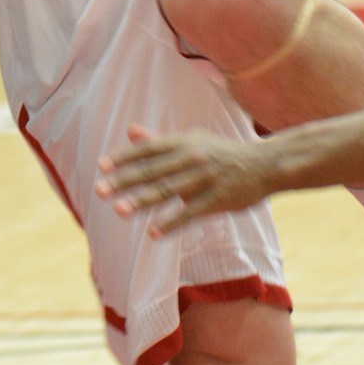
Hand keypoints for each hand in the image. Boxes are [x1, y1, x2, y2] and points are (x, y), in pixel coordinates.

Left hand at [96, 124, 275, 234]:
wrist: (263, 164)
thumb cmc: (220, 152)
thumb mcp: (191, 140)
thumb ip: (158, 140)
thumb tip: (129, 130)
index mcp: (182, 142)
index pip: (147, 149)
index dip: (124, 158)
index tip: (101, 167)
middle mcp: (191, 157)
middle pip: (152, 171)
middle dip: (124, 181)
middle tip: (100, 191)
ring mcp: (205, 179)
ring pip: (168, 191)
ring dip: (142, 202)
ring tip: (120, 211)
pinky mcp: (218, 200)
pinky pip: (191, 213)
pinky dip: (172, 223)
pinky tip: (153, 233)